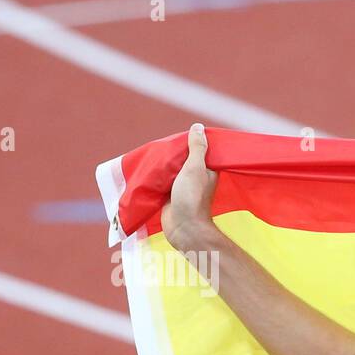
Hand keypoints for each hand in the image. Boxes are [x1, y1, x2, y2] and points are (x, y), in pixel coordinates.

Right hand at [160, 123, 219, 249]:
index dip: (191, 142)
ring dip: (163, 163)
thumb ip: (197, 148)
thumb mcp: (195, 168)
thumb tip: (198, 127)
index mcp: (207, 170)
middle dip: (173, 152)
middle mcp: (197, 177)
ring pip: (171, 170)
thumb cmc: (192, 197)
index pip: (200, 150)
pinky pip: (162, 180)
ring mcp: (183, 186)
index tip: (179, 134)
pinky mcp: (170, 195)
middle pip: (183, 159)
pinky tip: (147, 167)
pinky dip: (156, 175)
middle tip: (160, 143)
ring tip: (151, 152)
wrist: (183, 228)